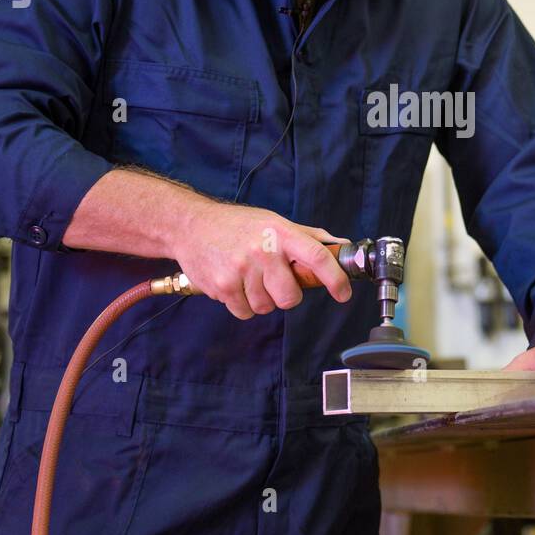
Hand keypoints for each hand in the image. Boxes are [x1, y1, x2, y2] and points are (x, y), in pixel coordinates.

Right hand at [173, 199, 352, 319]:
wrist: (191, 226)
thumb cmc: (237, 225)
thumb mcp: (274, 222)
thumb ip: (308, 237)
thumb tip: (340, 245)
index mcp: (281, 233)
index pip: (318, 258)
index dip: (336, 280)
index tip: (344, 294)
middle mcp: (263, 251)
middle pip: (291, 297)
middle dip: (286, 295)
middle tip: (274, 280)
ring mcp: (241, 270)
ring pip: (267, 307)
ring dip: (262, 299)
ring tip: (250, 278)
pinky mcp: (222, 286)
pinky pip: (245, 312)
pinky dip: (243, 304)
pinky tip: (236, 284)